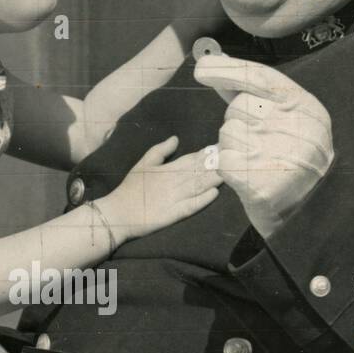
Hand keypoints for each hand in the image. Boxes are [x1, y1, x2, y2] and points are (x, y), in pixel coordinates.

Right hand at [99, 135, 221, 240]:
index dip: (211, 153)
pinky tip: (214, 194)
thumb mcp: (143, 164)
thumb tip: (176, 138)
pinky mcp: (174, 214)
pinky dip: (203, 200)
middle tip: (236, 155)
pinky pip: (191, 206)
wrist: (117, 213)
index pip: (194, 158)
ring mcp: (175, 197)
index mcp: (169, 169)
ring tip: (231, 171)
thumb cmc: (130, 189)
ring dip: (215, 178)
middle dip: (218, 163)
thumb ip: (160, 151)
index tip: (226, 146)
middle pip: (201, 170)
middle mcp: (175, 181)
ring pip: (199, 185)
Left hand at [194, 55, 333, 238]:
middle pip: (237, 107)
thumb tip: (216, 64)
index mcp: (304, 106)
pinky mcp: (259, 184)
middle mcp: (293, 127)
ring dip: (232, 146)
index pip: (259, 76)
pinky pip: (222, 160)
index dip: (227, 69)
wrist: (311, 206)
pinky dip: (227, 167)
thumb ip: (253, 91)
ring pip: (226, 134)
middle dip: (237, 121)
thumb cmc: (292, 154)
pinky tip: (247, 175)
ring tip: (256, 159)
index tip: (201, 68)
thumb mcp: (286, 117)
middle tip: (257, 140)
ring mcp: (276, 156)